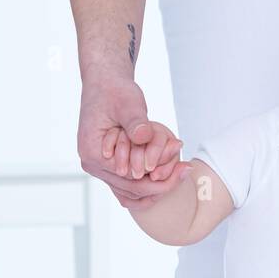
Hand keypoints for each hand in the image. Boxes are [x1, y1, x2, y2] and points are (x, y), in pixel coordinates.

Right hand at [77, 68, 185, 208]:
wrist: (104, 85)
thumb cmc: (115, 91)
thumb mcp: (128, 103)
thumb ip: (135, 121)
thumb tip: (144, 136)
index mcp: (92, 151)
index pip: (128, 178)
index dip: (157, 178)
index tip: (182, 168)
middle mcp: (92, 164)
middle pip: (130, 189)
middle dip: (160, 184)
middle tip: (186, 171)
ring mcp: (98, 167)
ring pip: (130, 192)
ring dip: (155, 187)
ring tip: (181, 173)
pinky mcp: (107, 166)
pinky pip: (128, 185)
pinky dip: (147, 183)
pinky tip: (168, 175)